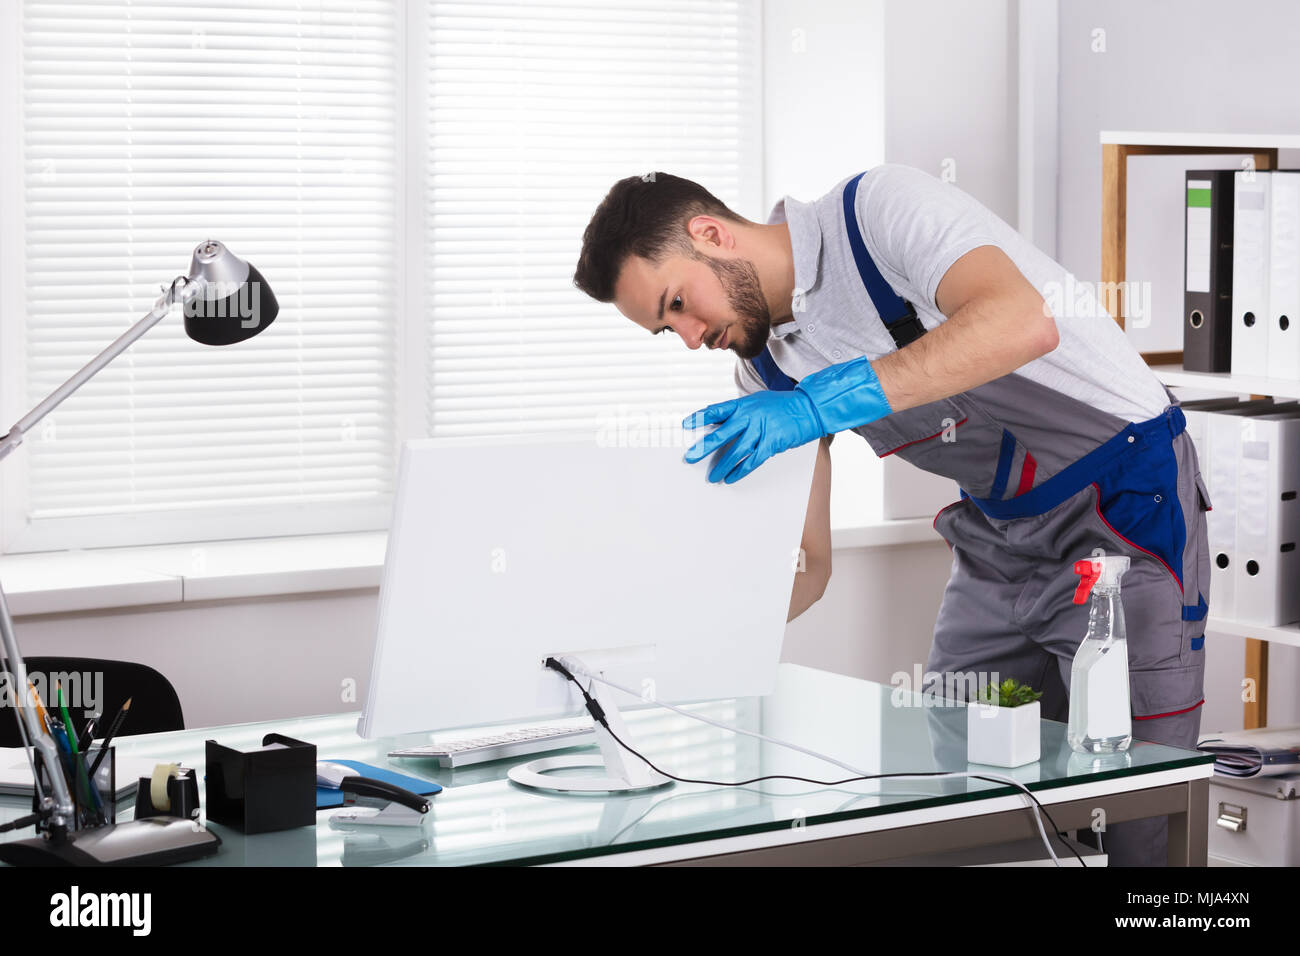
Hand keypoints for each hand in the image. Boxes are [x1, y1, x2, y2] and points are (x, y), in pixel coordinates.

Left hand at [682, 390, 824, 483]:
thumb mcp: (757, 402)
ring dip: (723, 465)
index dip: (700, 418)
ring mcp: (762, 430)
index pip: (716, 410)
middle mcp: (750, 416)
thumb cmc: (781, 405)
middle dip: (704, 447)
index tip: (685, 425)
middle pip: (722, 434)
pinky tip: (731, 478)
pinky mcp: (773, 443)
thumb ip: (738, 412)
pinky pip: (753, 460)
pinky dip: (741, 470)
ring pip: (736, 451)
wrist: (809, 408)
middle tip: (690, 457)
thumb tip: (718, 425)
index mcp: (744, 404)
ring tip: (712, 476)